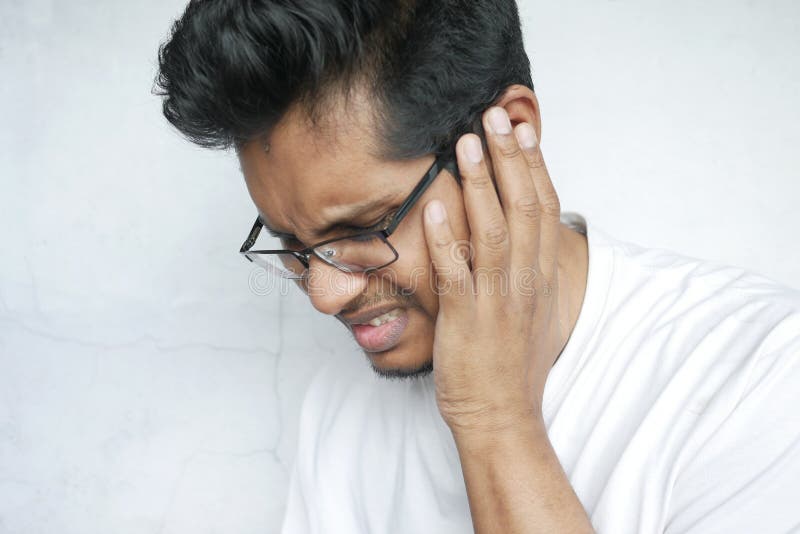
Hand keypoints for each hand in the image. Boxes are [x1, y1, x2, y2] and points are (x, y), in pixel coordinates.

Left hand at [422, 106, 563, 435]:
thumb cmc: (514, 363)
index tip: (521, 129)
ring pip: (494, 231)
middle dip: (508, 158)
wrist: (504, 415)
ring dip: (481, 185)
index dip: (533, 165)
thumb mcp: (537, 310)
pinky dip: (446, 240)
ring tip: (466, 143)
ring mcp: (497, 299)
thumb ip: (533, 269)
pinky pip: (457, 274)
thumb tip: (533, 236)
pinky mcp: (467, 320)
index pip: (544, 208)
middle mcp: (526, 281)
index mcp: (542, 275)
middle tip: (493, 115)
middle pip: (524, 207)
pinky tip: (434, 209)